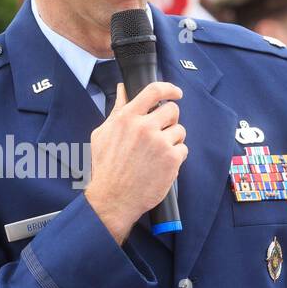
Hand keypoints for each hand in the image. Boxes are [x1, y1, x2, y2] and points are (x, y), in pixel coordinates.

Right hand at [85, 81, 187, 242]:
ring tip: (159, 152)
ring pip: (180, 130)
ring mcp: (160, 143)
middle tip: (162, 132)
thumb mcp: (103, 134)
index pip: (154, 91)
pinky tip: (162, 165)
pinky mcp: (171, 159)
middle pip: (172, 110)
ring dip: (173, 139)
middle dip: (170, 120)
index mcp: (127, 117)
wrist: (113, 198)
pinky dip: (176, 156)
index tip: (176, 93)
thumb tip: (123, 89)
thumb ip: (117, 109)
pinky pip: (183, 149)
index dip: (169, 89)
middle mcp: (144, 127)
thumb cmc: (106, 167)